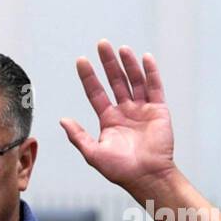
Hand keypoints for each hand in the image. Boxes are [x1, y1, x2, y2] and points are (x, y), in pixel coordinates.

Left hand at [60, 40, 177, 192]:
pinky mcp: (158, 110)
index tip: (81, 60)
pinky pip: (155, 87)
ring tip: (121, 48)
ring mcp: (142, 109)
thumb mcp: (93, 153)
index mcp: (109, 120)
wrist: (146, 176)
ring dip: (128, 64)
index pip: (96, 93)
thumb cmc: (120, 170)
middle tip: (101, 44)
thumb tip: (62, 120)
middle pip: (115, 81)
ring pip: (134, 81)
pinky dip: (151, 72)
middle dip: (108, 63)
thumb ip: (78, 136)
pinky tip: (144, 58)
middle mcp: (125, 111)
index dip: (89, 77)